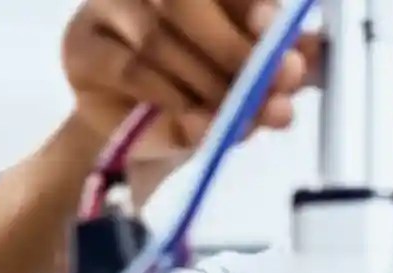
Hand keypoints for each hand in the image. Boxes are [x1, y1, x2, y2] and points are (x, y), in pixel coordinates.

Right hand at [60, 0, 321, 160]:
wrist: (146, 138)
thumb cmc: (205, 93)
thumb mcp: (253, 81)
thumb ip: (279, 66)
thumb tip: (310, 53)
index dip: (255, 8)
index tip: (283, 44)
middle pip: (183, 1)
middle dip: (233, 51)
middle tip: (269, 92)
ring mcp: (107, 9)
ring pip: (158, 40)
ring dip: (206, 86)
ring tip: (235, 118)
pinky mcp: (82, 48)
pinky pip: (130, 70)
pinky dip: (170, 100)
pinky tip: (197, 122)